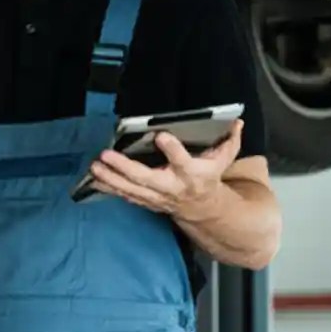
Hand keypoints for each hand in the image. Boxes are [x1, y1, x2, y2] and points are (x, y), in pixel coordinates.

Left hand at [89, 120, 243, 221]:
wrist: (204, 210)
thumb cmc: (209, 177)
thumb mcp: (223, 159)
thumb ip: (229, 141)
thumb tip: (236, 121)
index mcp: (193, 174)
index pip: (183, 161)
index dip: (173, 150)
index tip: (161, 135)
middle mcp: (173, 186)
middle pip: (147, 178)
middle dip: (125, 168)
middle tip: (107, 154)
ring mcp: (158, 196)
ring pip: (131, 189)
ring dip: (111, 178)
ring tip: (95, 166)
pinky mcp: (147, 201)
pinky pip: (125, 196)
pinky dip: (109, 188)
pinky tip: (94, 178)